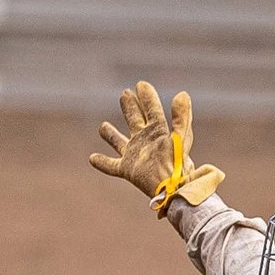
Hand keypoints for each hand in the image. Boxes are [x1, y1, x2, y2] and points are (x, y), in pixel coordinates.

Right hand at [88, 79, 224, 213]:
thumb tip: (182, 94)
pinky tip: (92, 158)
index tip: (141, 84)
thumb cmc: (177, 166)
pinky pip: (111, 165)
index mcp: (158, 132)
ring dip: (111, 134)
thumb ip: (181, 118)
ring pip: (120, 141)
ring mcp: (135, 155)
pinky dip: (102, 162)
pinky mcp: (127, 169)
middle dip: (130, 107)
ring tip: (103, 126)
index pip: (152, 110)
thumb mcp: (180, 139)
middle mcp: (145, 141)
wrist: (172, 190)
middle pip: (135, 120)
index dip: (148, 97)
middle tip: (125, 93)